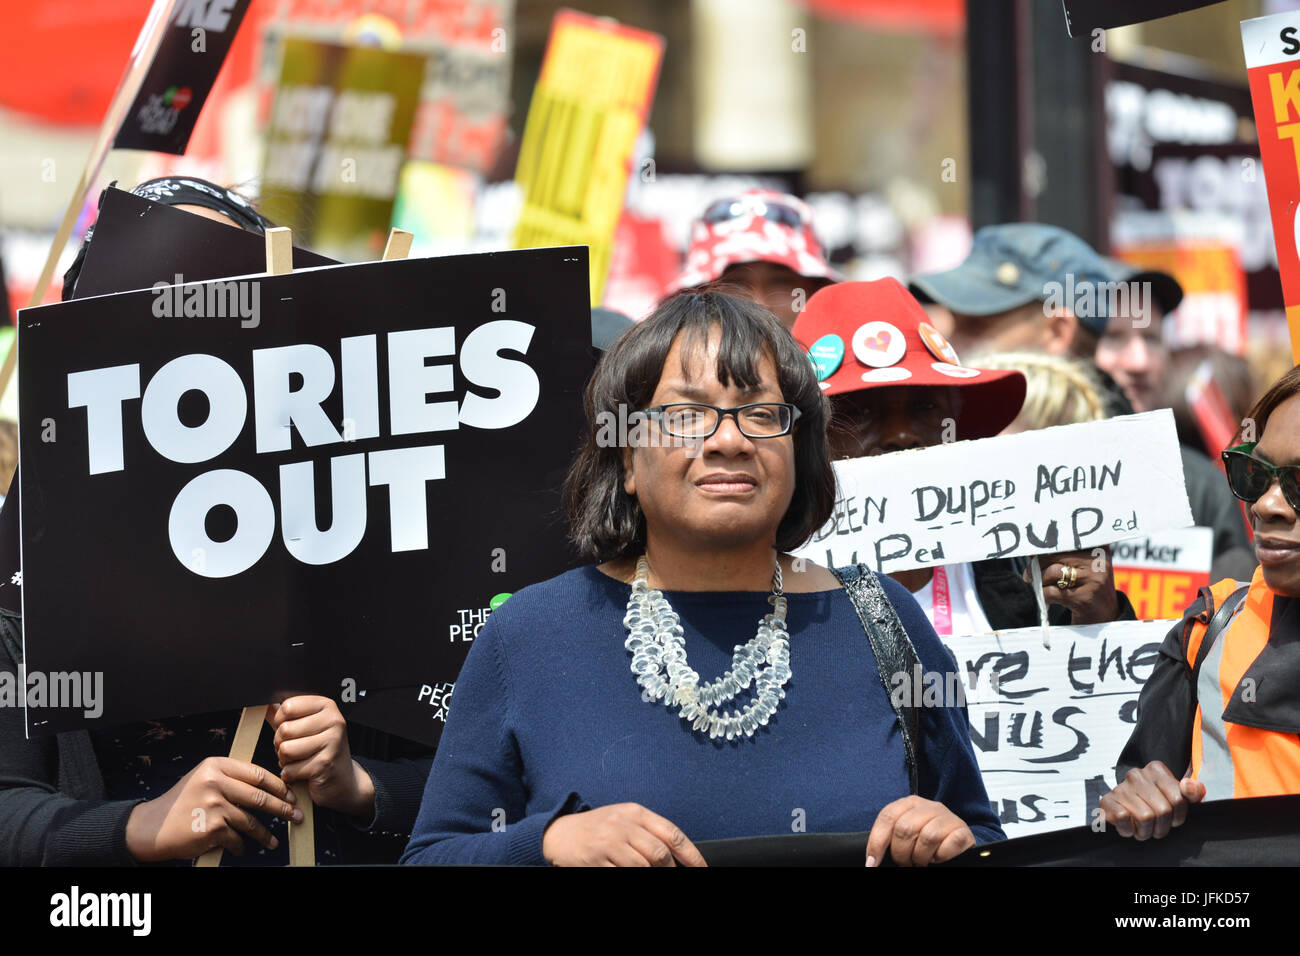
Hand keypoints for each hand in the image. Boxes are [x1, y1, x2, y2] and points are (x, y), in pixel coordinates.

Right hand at [124, 757, 301, 861]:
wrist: (153, 827)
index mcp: (216, 766)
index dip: (278, 785)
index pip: (257, 774)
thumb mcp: (204, 779)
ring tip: (273, 841)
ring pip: (251, 821)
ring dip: (265, 834)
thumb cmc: (182, 802)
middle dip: (282, 808)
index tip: (290, 795)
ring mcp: (214, 806)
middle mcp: (215, 783)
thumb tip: (270, 786)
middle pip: (260, 797)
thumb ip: (231, 778)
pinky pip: (236, 839)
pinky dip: (240, 846)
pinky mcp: (212, 828)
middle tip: (295, 815)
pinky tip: (241, 849)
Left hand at [268, 696, 374, 818]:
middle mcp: (333, 720)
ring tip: (299, 761)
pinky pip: (290, 770)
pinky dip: (291, 775)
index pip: (287, 707)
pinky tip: (303, 773)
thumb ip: (285, 716)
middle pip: (284, 729)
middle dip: (281, 744)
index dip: (280, 722)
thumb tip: (265, 705)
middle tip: (296, 750)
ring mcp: (332, 742)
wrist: (343, 780)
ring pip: (285, 749)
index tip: (291, 731)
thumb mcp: (304, 728)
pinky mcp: (325, 764)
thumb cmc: (319, 752)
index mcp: (326, 706)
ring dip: (285, 761)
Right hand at [541, 803, 706, 866]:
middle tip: (670, 875)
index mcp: (635, 812)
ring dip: (651, 875)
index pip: (672, 833)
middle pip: (659, 853)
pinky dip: (631, 877)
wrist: (560, 833)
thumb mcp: (624, 820)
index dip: (691, 855)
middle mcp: (623, 824)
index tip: (702, 869)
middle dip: (669, 870)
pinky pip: (621, 874)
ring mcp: (608, 842)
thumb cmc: (598, 828)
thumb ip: (648, 832)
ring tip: (651, 875)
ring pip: (642, 867)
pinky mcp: (596, 860)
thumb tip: (677, 854)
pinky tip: (630, 875)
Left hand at [865, 796, 975, 866]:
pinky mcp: (962, 831)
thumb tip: (872, 860)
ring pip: (926, 837)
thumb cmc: (928, 841)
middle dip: (900, 854)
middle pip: (904, 829)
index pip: (887, 817)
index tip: (872, 863)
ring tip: (921, 862)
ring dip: (920, 857)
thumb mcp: (909, 834)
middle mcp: (929, 806)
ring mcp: (947, 817)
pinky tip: (938, 858)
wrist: (959, 844)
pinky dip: (940, 857)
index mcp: (910, 803)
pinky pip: (947, 845)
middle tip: (905, 864)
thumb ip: (892, 837)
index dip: (876, 842)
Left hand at [1024, 548, 1118, 624]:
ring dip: (1039, 580)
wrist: (1105, 617)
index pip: (1066, 540)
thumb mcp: (1081, 567)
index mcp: (1099, 548)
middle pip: (1056, 555)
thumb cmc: (1087, 588)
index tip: (1033, 551)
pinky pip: (1052, 592)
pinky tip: (1047, 598)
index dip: (1047, 546)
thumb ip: (1061, 555)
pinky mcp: (1084, 599)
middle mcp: (1098, 562)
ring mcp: (1093, 581)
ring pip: (1052, 572)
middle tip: (1029, 573)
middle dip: (1037, 565)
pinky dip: (1043, 595)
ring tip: (1037, 585)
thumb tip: (1032, 549)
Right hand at [1099, 761, 1205, 839]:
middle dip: (1162, 827)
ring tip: (1142, 828)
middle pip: (1163, 810)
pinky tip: (1129, 826)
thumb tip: (1189, 787)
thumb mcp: (1179, 796)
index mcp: (1156, 770)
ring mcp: (1120, 787)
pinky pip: (1123, 818)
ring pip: (1145, 817)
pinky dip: (1128, 829)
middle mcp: (1137, 775)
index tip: (1171, 818)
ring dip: (1146, 831)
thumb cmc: (1155, 804)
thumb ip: (1193, 791)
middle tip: (1156, 827)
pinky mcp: (1107, 800)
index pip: (1179, 799)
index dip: (1178, 816)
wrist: (1124, 807)